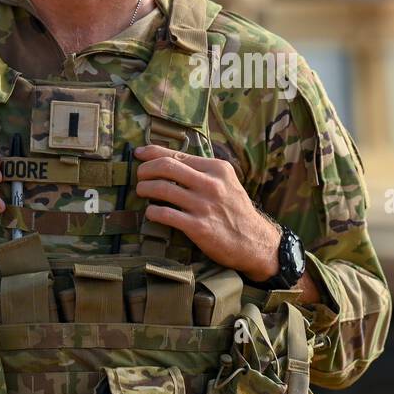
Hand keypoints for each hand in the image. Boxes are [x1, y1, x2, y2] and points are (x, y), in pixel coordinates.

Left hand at [133, 144, 279, 282]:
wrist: (254, 242)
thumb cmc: (236, 210)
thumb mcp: (226, 182)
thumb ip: (203, 171)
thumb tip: (169, 159)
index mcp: (217, 169)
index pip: (178, 155)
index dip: (153, 152)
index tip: (139, 153)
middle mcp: (211, 184)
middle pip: (166, 167)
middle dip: (145, 170)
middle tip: (139, 176)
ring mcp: (204, 205)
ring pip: (162, 189)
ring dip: (145, 189)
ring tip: (142, 192)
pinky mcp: (198, 227)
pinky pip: (165, 214)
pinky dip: (152, 212)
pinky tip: (151, 213)